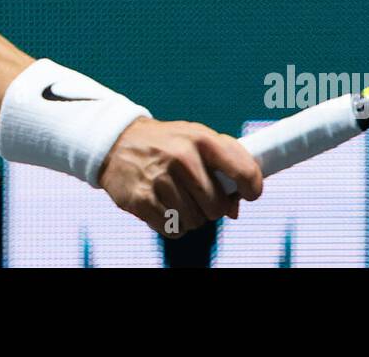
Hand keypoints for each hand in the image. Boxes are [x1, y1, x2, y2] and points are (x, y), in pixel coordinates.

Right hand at [98, 117, 261, 237]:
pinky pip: (173, 229)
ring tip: (175, 196)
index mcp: (201, 139)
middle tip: (197, 194)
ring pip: (195, 222)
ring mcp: (161, 180)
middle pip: (217, 207)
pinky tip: (161, 203)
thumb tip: (234, 209)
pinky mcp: (142, 200)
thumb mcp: (195, 139)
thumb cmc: (166, 143)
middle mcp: (182, 158)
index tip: (247, 193)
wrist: (117, 142)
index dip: (252, 188)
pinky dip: (171, 223)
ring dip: (189, 216)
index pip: (244, 171)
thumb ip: (222, 165)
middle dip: (211, 207)